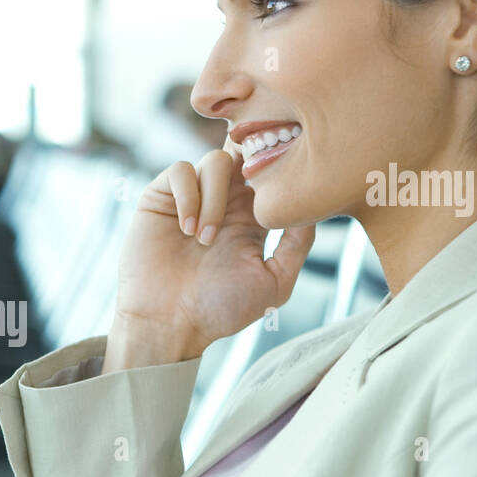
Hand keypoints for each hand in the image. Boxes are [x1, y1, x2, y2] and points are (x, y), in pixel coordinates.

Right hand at [103, 142, 314, 373]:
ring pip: (215, 161)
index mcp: (253, 217)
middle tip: (252, 183)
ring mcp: (192, 198)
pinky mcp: (161, 198)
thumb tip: (316, 205)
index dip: (279, 165)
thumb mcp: (274, 282)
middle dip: (251, 157)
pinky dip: (187, 195)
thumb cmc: (220, 310)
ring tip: (204, 239)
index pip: (270, 173)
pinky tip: (186, 229)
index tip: (286, 179)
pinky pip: (180, 171)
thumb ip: (298, 244)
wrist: (168, 324)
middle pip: (244, 152)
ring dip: (215, 198)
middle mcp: (224, 201)